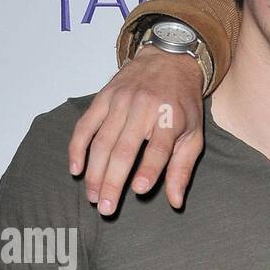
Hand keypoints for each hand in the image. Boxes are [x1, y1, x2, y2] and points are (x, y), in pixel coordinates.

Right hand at [67, 47, 205, 214]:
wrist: (168, 61)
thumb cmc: (183, 104)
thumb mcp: (193, 135)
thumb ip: (182, 169)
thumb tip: (175, 202)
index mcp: (170, 117)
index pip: (158, 148)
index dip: (148, 170)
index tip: (138, 191)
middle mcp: (143, 108)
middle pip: (124, 149)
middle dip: (112, 181)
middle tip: (106, 208)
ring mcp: (120, 101)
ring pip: (101, 141)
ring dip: (94, 172)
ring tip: (93, 197)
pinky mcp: (103, 98)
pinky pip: (85, 125)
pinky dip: (77, 148)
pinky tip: (76, 169)